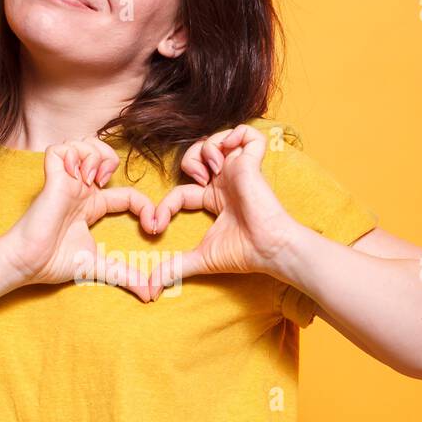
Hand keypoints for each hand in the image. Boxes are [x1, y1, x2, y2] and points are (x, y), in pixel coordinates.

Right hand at [3, 136, 159, 302]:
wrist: (28, 263)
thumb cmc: (53, 262)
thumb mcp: (98, 267)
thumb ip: (124, 276)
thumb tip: (150, 295)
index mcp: (92, 207)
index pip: (127, 193)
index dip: (145, 206)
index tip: (152, 228)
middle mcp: (81, 189)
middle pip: (103, 152)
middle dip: (114, 161)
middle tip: (113, 188)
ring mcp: (66, 181)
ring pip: (84, 144)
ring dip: (96, 156)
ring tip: (94, 180)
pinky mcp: (52, 179)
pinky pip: (61, 149)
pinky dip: (74, 156)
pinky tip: (79, 176)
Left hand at [149, 124, 297, 297]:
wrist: (268, 249)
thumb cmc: (243, 253)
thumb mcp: (201, 258)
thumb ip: (176, 268)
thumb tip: (152, 288)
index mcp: (214, 200)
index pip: (182, 191)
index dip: (165, 205)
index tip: (155, 225)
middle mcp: (226, 182)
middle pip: (199, 155)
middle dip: (187, 162)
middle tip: (192, 181)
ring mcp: (239, 170)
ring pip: (217, 140)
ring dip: (205, 149)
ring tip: (209, 169)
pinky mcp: (253, 163)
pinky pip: (248, 133)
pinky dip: (233, 135)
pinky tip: (223, 157)